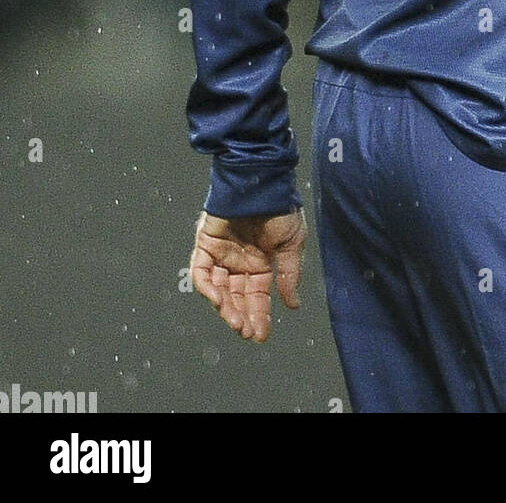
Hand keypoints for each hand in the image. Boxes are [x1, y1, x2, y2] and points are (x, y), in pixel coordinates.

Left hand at [190, 208, 306, 340]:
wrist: (261, 182)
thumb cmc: (280, 208)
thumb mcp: (292, 244)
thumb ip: (289, 274)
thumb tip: (293, 304)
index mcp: (260, 262)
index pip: (257, 296)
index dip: (259, 315)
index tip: (262, 335)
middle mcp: (239, 261)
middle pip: (237, 297)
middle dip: (242, 316)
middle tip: (248, 332)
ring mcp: (221, 254)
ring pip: (218, 289)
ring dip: (226, 308)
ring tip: (237, 322)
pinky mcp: (205, 244)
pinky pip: (201, 272)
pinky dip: (207, 288)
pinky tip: (219, 300)